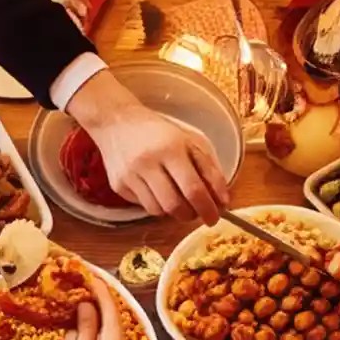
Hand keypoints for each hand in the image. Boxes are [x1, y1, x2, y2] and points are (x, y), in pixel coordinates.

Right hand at [64, 278, 126, 339]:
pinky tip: (79, 328)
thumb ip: (84, 330)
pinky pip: (104, 336)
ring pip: (106, 324)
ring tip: (74, 299)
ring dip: (93, 311)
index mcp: (114, 339)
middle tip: (76, 282)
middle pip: (110, 311)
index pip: (108, 304)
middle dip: (94, 295)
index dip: (97, 286)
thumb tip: (86, 305)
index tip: (83, 272)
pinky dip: (93, 327)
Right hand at [68, 70, 229, 223]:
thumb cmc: (160, 133)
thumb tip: (222, 200)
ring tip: (180, 201)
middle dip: (192, 215)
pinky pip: (144, 207)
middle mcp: (148, 162)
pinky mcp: (119, 185)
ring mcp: (131, 175)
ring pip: (159, 211)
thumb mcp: (190, 141)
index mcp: (171, 148)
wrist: (118, 122)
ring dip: (175, 212)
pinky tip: (160, 194)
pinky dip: (158, 206)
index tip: (215, 217)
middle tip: (199, 213)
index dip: (207, 208)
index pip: (193, 189)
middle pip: (175, 205)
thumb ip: (209, 169)